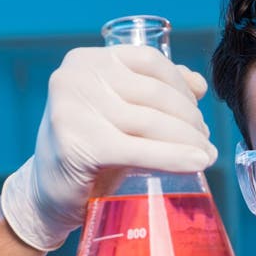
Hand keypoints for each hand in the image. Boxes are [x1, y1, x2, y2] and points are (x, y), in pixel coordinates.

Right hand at [1, 46, 217, 249]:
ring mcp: (72, 109)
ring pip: (150, 122)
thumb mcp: (121, 113)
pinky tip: (197, 163)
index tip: (198, 112)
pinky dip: (173, 158)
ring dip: (188, 140)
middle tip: (206, 141)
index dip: (181, 86)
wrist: (48, 194)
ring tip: (206, 155)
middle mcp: (75, 77)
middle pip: (153, 93)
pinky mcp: (77, 145)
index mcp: (86, 60)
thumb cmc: (89, 151)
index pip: (150, 61)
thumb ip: (155, 92)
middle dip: (189, 119)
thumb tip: (199, 83)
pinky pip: (138, 150)